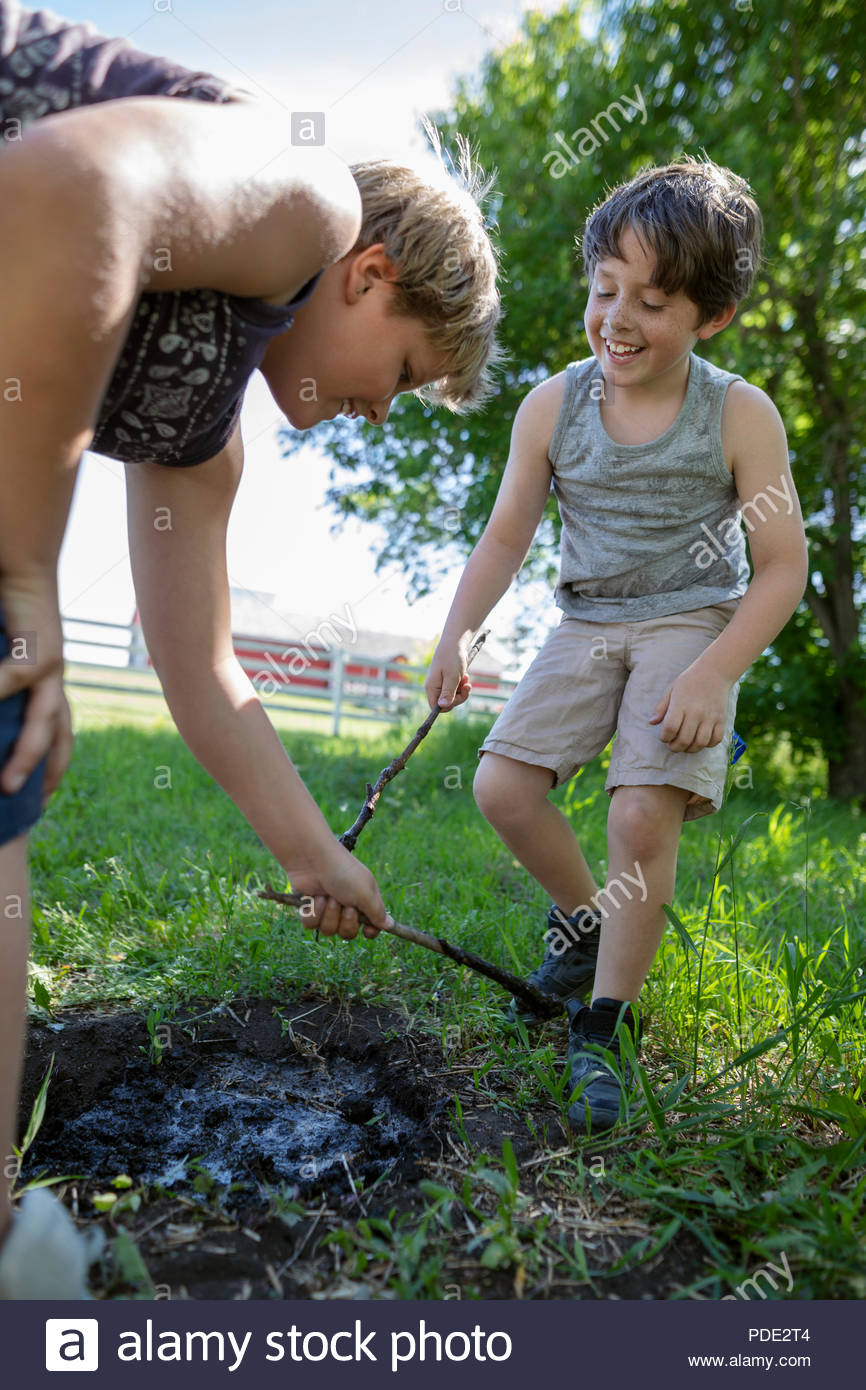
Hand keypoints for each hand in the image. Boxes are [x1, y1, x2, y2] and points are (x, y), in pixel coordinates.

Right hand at [0, 571, 72, 796]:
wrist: (18, 565)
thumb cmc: (2, 612)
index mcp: (47, 685)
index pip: (55, 736)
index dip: (50, 769)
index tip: (39, 801)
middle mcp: (56, 681)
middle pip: (59, 738)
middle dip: (45, 776)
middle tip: (27, 808)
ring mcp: (52, 667)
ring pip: (43, 723)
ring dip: (25, 757)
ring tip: (3, 785)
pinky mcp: (40, 648)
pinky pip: (16, 681)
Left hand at [288, 841, 390, 940]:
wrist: (312, 859)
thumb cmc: (343, 872)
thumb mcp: (365, 892)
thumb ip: (377, 912)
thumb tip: (389, 925)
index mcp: (364, 901)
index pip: (371, 926)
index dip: (369, 931)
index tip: (366, 931)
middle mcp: (346, 906)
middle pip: (348, 933)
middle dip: (346, 922)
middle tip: (345, 905)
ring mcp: (326, 909)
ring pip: (328, 931)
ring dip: (329, 914)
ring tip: (327, 896)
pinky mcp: (309, 908)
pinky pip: (311, 925)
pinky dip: (313, 912)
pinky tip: (314, 897)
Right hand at [425, 640, 470, 710]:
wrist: (455, 642)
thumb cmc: (452, 658)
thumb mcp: (452, 677)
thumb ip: (448, 693)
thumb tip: (442, 707)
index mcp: (431, 687)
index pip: (436, 707)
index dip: (448, 706)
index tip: (458, 697)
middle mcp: (435, 687)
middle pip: (447, 703)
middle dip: (459, 696)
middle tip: (467, 686)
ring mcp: (441, 683)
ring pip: (454, 696)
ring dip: (462, 689)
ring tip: (465, 677)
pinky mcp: (448, 680)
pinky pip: (456, 689)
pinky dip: (462, 684)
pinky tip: (465, 675)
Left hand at [649, 662, 732, 753]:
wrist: (714, 672)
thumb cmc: (689, 681)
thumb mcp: (671, 690)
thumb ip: (661, 707)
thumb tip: (651, 722)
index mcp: (681, 705)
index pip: (670, 728)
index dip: (664, 737)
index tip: (663, 737)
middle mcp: (696, 712)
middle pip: (684, 739)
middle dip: (675, 747)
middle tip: (672, 745)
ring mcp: (710, 717)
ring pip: (700, 743)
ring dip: (691, 749)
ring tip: (685, 746)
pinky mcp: (721, 719)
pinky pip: (716, 739)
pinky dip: (708, 745)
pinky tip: (700, 740)